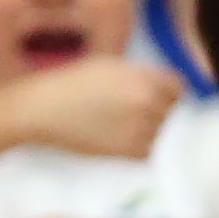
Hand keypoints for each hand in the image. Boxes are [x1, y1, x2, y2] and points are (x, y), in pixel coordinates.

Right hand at [5, 57, 178, 161]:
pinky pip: (147, 151)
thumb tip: (163, 86)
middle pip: (170, 111)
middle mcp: (148, 102)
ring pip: (160, 132)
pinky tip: (115, 139)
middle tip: (127, 112)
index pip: (179, 88)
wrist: (40, 110)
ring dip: (146, 130)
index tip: (154, 97)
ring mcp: (141, 127)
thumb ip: (140, 74)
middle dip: (155, 111)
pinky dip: (136, 148)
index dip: (167, 92)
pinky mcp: (129, 150)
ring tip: (117, 125)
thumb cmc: (70, 83)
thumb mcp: (109, 66)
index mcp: (144, 78)